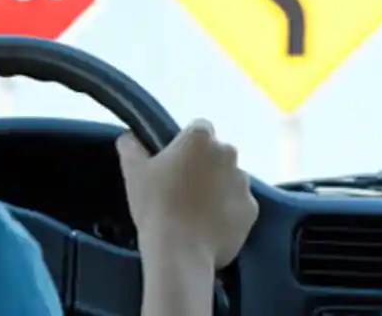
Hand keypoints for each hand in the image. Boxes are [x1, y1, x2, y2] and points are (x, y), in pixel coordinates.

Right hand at [116, 120, 258, 269]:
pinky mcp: (252, 209)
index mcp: (201, 138)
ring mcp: (243, 182)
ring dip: (218, 189)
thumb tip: (129, 137)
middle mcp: (228, 153)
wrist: (181, 252)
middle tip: (182, 190)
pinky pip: (239, 205)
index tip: (174, 164)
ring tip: (196, 213)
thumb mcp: (133, 173)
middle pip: (217, 154)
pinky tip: (210, 228)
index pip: (198, 129)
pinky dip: (229, 213)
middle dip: (204, 166)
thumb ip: (131, 147)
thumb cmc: (155, 206)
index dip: (185, 145)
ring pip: (230, 179)